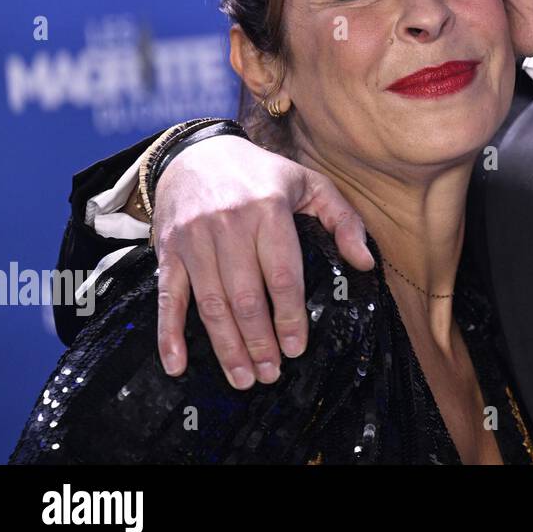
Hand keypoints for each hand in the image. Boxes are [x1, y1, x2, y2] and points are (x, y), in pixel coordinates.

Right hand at [150, 135, 372, 388]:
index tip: (296, 347)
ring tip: (244, 377)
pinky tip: (177, 365)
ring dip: (226, 347)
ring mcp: (193, 239)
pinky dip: (168, 334)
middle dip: (259, 341)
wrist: (196, 154)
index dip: (289, 316)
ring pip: (210, 303)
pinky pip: (168, 298)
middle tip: (271, 373)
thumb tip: (365, 262)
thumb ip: (343, 221)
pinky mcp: (167, 250)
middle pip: (244, 296)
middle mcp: (228, 224)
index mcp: (268, 209)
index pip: (281, 274)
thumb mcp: (311, 184)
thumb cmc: (262, 174)